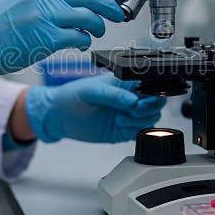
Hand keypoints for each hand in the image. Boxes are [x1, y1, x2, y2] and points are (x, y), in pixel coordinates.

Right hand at [0, 0, 131, 92]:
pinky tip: (82, 43)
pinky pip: (79, 37)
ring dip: (98, 26)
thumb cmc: (0, 26)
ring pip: (89, 17)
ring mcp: (46, 16)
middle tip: (119, 13)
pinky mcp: (47, 38)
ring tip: (96, 31)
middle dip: (111, 6)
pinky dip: (85, 40)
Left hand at [24, 74, 167, 142]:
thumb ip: (112, 94)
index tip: (142, 97)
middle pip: (156, 101)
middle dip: (150, 106)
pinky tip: (120, 125)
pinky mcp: (123, 130)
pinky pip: (140, 132)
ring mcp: (127, 114)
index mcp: (123, 82)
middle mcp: (128, 97)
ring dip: (141, 119)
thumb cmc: (70, 96)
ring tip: (122, 117)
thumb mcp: (90, 90)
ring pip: (151, 118)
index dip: (152, 90)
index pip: (148, 83)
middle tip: (135, 109)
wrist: (58, 117)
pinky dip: (135, 130)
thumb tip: (132, 100)